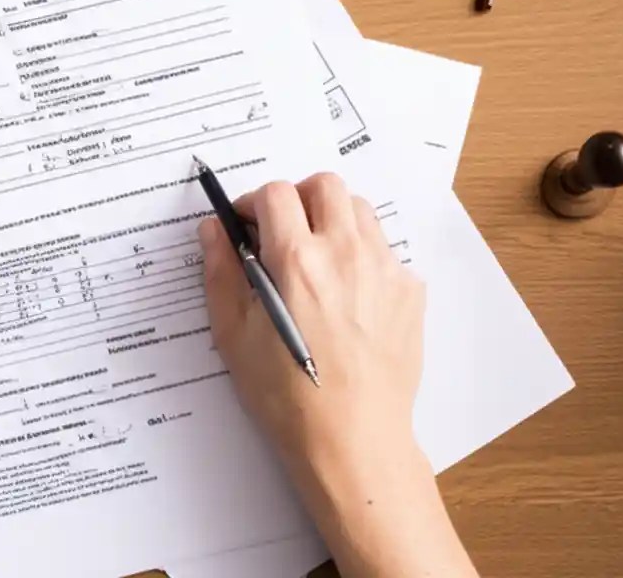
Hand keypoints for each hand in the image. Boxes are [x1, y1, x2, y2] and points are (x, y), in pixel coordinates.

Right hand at [199, 173, 422, 477]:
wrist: (352, 438)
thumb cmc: (287, 395)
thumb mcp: (233, 334)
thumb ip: (221, 272)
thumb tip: (214, 229)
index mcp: (295, 260)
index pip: (275, 193)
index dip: (253, 203)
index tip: (245, 226)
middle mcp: (345, 253)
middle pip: (325, 185)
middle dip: (297, 199)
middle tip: (281, 232)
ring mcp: (384, 269)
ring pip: (359, 211)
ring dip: (332, 220)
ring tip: (315, 260)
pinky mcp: (408, 291)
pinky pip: (384, 250)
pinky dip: (360, 256)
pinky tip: (345, 296)